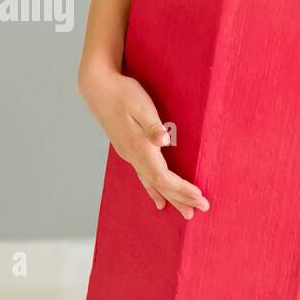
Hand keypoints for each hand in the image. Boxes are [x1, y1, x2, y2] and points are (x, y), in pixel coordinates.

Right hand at [81, 68, 209, 220]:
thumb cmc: (124, 93)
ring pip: (152, 183)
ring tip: (186, 212)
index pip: (163, 177)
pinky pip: (144, 177)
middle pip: (159, 185)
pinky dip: (154, 190)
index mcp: (139, 147)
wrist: (98, 87)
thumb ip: (153, 125)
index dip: (181, 189)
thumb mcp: (142, 105)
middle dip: (181, 198)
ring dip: (171, 197)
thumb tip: (164, 141)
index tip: (200, 197)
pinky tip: (159, 200)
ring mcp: (129, 154)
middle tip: (201, 210)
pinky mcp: (129, 149)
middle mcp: (133, 156)